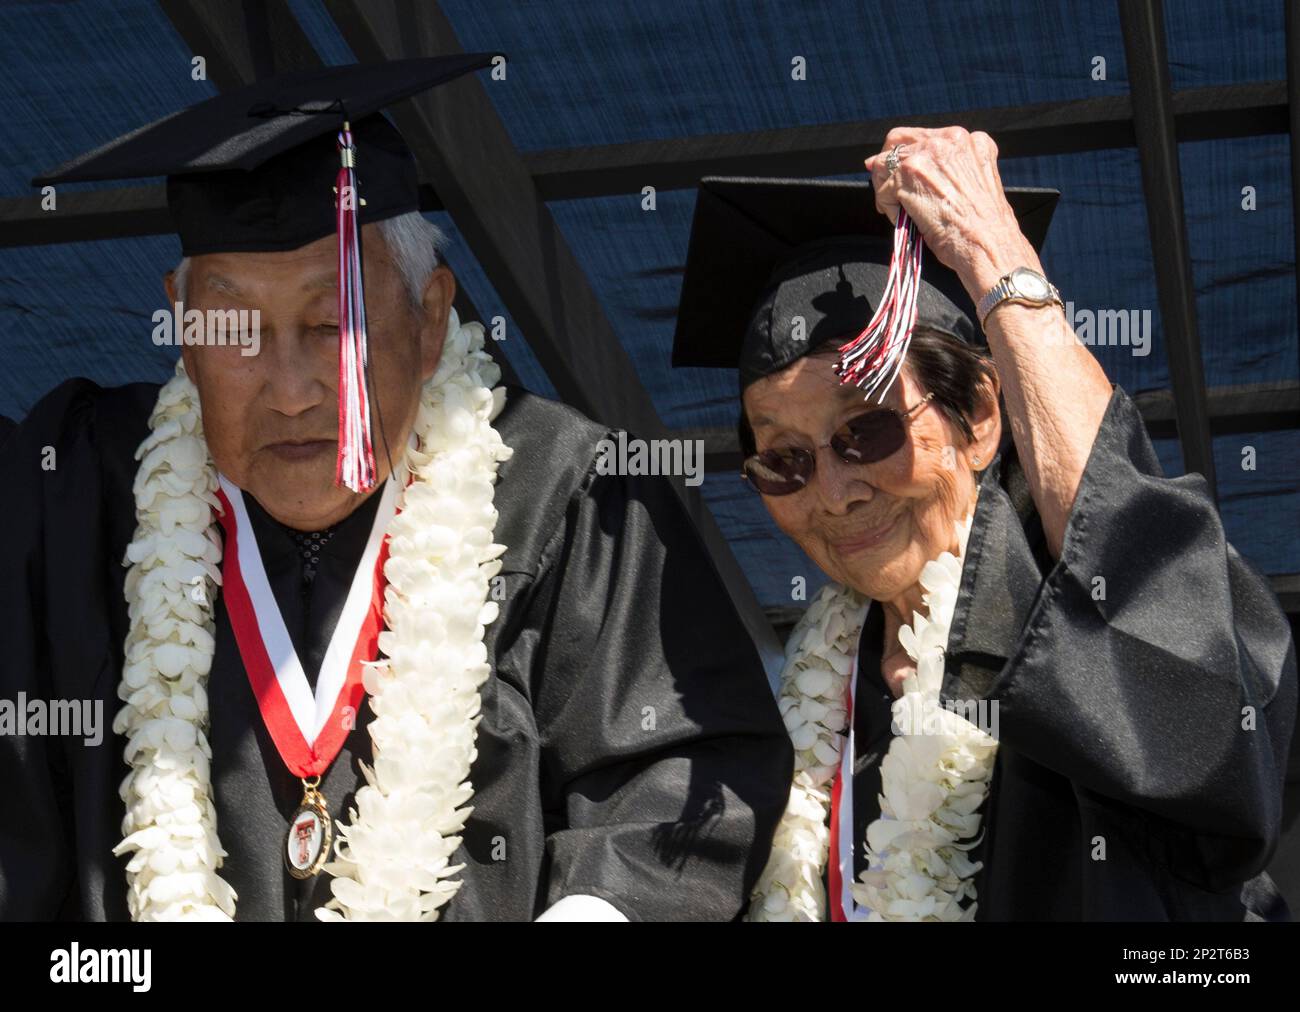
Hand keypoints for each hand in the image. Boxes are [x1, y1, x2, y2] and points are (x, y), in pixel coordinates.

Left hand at [865, 126, 1038, 295]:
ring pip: (886, 163)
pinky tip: (902, 219)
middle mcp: (950, 139)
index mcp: (969, 140)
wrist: (988, 244)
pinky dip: (887, 206)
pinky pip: (884, 187)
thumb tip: (905, 171)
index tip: (901, 176)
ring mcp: (929, 153)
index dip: (908, 157)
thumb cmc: (981, 227)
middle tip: (890, 192)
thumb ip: (943, 171)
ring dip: (887, 189)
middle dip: (889, 167)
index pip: (923, 137)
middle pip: (900, 141)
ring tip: (900, 211)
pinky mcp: (911, 172)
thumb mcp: (971, 185)